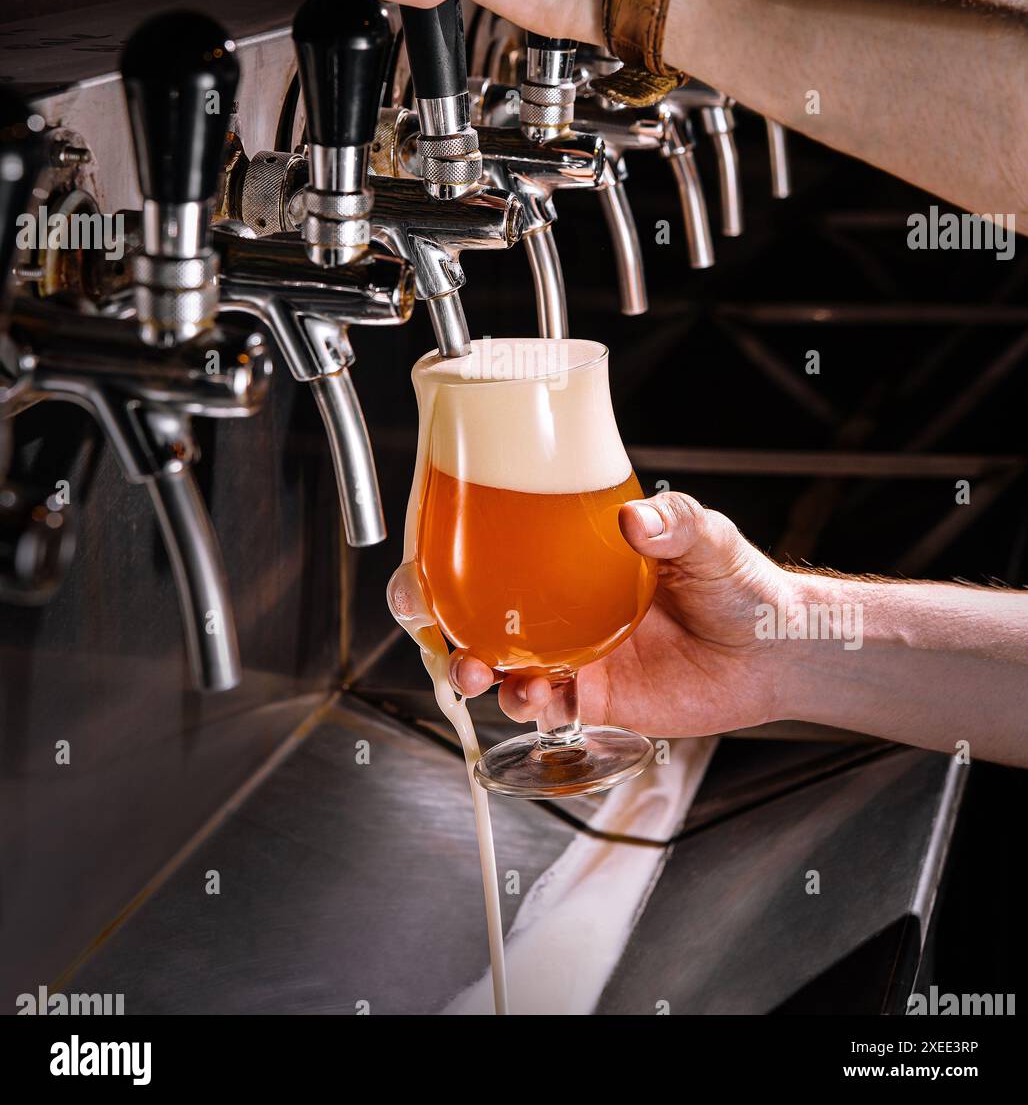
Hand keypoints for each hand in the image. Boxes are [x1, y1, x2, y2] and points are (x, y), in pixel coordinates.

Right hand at [449, 492, 798, 737]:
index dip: (441, 560)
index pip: (491, 554)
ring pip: (499, 666)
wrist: (773, 649)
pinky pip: (545, 707)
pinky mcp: (594, 699)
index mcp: (569, 560)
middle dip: (435, 622)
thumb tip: (635, 519)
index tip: (421, 567)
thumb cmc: (737, 582)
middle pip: (473, 613)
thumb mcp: (706, 536)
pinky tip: (541, 696)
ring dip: (475, 671)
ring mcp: (573, 655)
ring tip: (482, 674)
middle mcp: (559, 608)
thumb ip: (673, 521)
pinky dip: (529, 705)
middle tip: (431, 626)